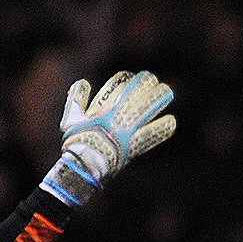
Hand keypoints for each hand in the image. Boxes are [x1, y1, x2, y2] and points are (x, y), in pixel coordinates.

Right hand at [41, 71, 176, 207]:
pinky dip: (162, 128)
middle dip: (145, 85)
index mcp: (102, 108)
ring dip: (157, 100)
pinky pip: (152, 134)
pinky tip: (171, 121)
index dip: (125, 79)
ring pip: (146, 109)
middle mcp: (116, 116)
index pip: (116, 86)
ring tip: (167, 92)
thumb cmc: (77, 142)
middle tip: (154, 80)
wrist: (84, 164)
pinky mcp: (135, 145)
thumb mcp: (71, 118)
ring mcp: (127, 130)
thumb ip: (76, 98)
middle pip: (135, 94)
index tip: (132, 77)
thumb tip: (82, 82)